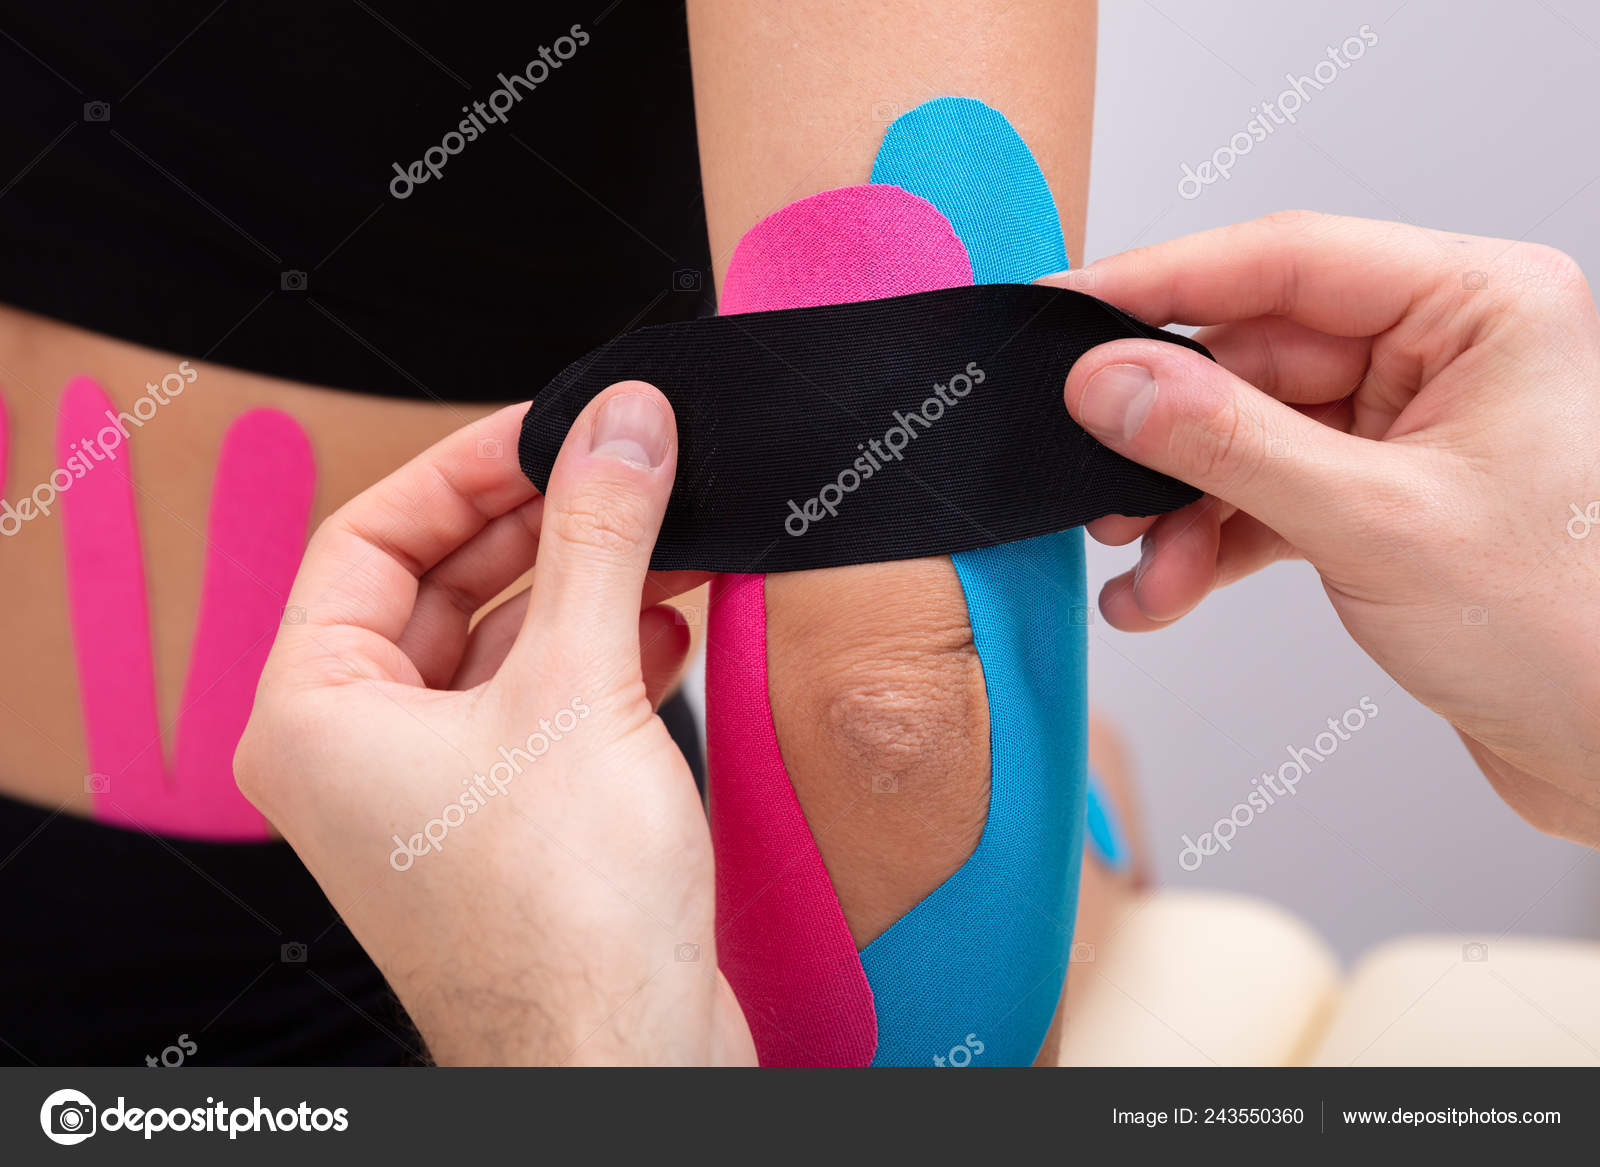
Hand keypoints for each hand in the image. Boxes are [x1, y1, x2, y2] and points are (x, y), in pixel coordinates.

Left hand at [234, 384, 752, 1065]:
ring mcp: (431, 789)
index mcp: (317, 713)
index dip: (468, 466)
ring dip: (589, 587)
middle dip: (543, 522)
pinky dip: (605, 655)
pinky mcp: (506, 818)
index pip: (373, 536)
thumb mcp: (579, 690)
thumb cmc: (566, 925)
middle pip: (443, 583)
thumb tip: (622, 423)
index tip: (560, 424)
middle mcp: (359, 749)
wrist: (626, 1066)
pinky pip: (544, 701)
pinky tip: (668, 633)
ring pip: (504, 642)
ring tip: (668, 538)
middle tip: (627, 466)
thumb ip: (600, 538)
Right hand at [1045, 211, 1599, 844]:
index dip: (1163, 282)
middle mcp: (1445, 354)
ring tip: (1143, 567)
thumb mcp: (1375, 524)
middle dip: (1169, 436)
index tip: (1070, 308)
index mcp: (1480, 308)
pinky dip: (1210, 543)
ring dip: (1182, 506)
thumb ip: (1229, 444)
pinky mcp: (1383, 499)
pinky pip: (1267, 496)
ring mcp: (1410, 430)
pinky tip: (1166, 590)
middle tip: (1095, 477)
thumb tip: (1112, 383)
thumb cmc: (1571, 631)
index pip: (1288, 261)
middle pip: (1256, 359)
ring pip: (1249, 437)